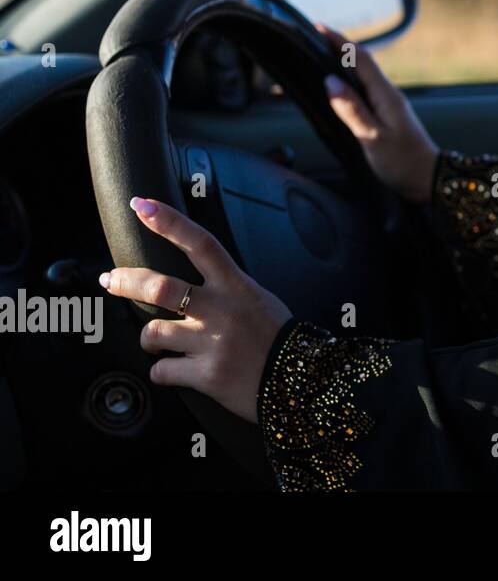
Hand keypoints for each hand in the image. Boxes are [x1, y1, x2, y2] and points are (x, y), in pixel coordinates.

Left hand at [100, 197, 291, 423]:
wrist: (298, 379)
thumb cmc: (276, 337)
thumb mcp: (257, 298)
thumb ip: (224, 289)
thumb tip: (186, 287)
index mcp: (236, 285)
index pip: (201, 244)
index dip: (170, 222)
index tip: (142, 205)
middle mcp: (222, 309)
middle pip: (161, 287)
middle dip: (128, 281)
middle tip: (112, 279)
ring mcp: (212, 342)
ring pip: (153, 333)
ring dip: (149, 339)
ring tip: (157, 343)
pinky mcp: (206, 374)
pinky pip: (162, 371)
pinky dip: (163, 371)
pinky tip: (177, 370)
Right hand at [317, 24, 438, 204]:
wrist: (429, 180)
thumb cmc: (404, 162)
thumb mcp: (373, 137)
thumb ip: (352, 110)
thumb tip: (330, 81)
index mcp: (386, 95)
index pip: (361, 59)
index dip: (340, 41)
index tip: (319, 28)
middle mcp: (388, 95)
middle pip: (362, 62)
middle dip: (339, 47)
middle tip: (314, 37)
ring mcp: (388, 104)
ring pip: (363, 76)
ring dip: (344, 63)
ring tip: (322, 55)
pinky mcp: (387, 116)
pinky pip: (365, 90)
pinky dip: (350, 81)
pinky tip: (340, 86)